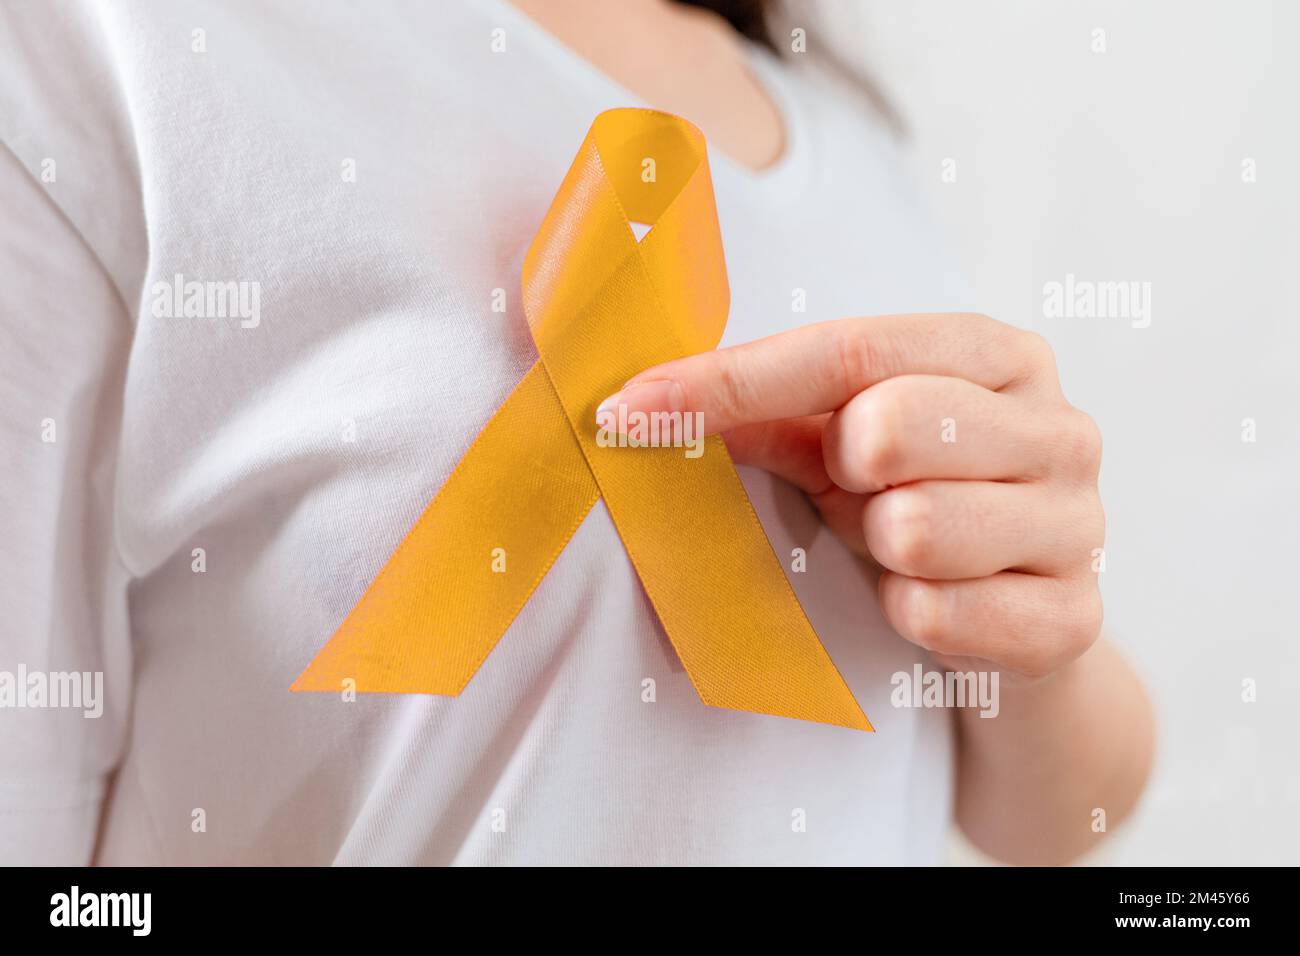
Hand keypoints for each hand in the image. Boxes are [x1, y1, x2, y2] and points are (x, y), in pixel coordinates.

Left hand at [597, 313, 1104, 682]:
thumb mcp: (847, 446)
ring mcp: (1079, 523)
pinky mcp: (1076, 618)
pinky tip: (928, 603)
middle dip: (843, 473)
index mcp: (998, 354)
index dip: (731, 381)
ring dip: (879, 548)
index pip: (850, 349)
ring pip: (917, 527)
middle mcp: (1059, 425)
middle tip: (861, 493)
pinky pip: (937, 615)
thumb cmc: (921, 504)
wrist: (1017, 622)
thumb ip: (772, 411)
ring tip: (901, 548)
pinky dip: (908, 614)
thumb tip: (651, 401)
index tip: (633, 407)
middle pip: (892, 424)